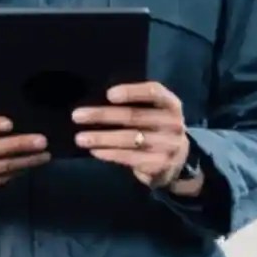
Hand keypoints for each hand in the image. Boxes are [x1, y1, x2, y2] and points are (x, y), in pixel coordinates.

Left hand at [72, 82, 196, 191]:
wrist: (179, 163)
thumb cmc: (157, 130)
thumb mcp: (156, 113)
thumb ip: (136, 105)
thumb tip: (97, 101)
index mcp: (171, 104)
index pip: (154, 92)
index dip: (131, 91)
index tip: (108, 94)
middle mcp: (173, 123)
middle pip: (135, 116)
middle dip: (103, 115)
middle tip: (77, 116)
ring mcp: (168, 145)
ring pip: (129, 138)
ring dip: (101, 138)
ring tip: (80, 138)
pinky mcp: (159, 165)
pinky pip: (129, 157)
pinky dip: (109, 153)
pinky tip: (95, 150)